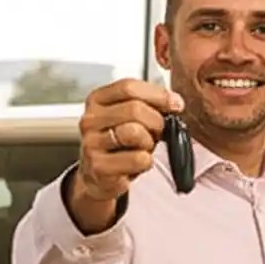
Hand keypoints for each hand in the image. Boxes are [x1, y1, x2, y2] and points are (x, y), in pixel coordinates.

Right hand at [69, 78, 183, 231]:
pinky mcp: (99, 167)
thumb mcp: (129, 118)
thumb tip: (174, 101)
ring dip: (149, 142)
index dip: (158, 94)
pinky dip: (146, 162)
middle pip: (134, 109)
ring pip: (135, 132)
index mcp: (96, 101)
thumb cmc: (118, 145)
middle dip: (156, 121)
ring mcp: (91, 144)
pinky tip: (137, 163)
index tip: (175, 103)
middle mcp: (90, 120)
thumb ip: (148, 104)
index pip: (129, 87)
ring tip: (144, 148)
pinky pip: (138, 159)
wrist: (98, 176)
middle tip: (158, 132)